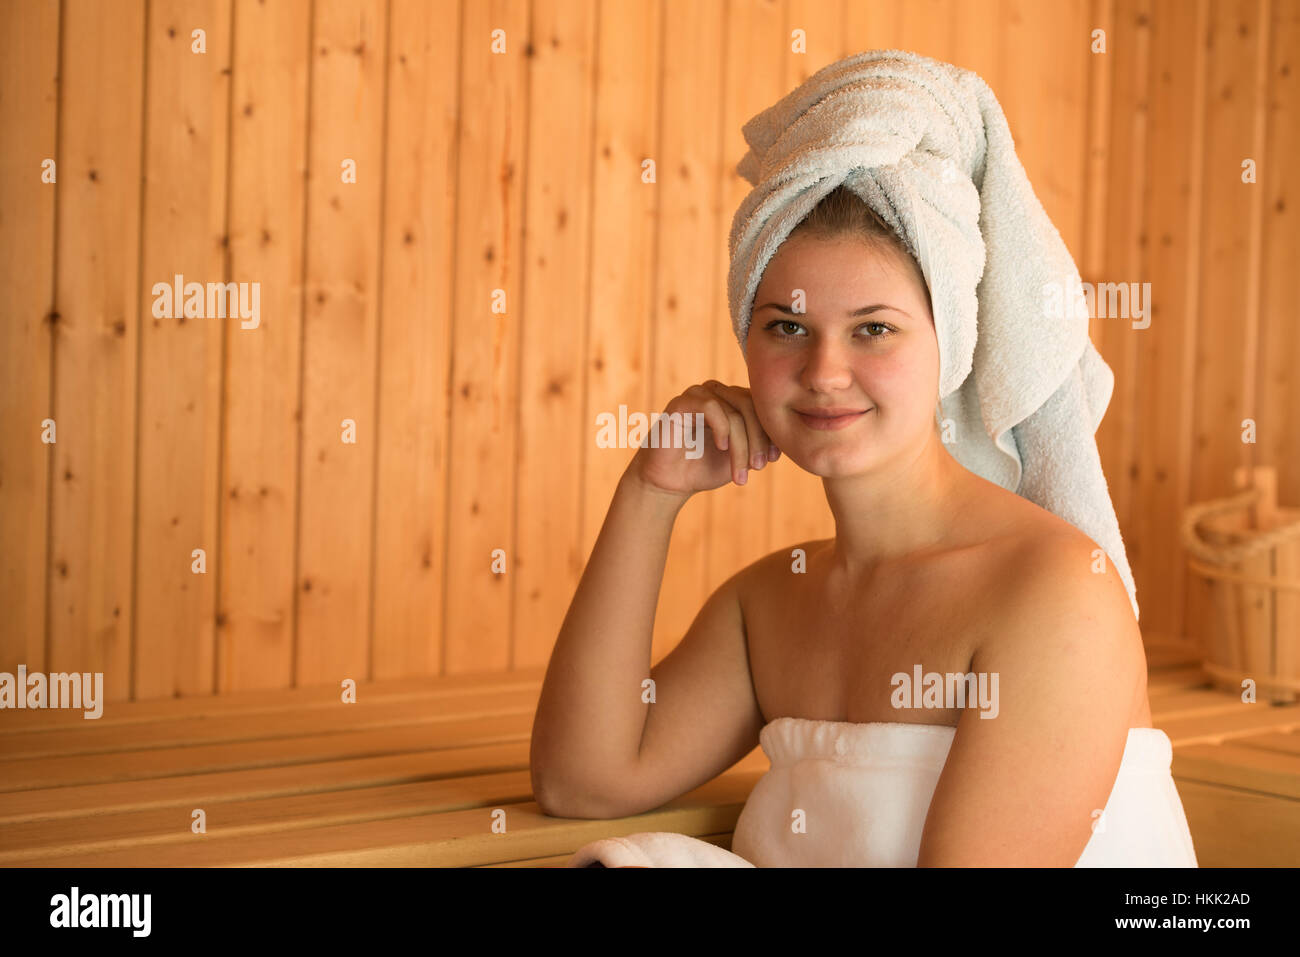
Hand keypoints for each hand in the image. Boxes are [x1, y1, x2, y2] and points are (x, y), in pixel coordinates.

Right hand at [628, 380, 779, 497]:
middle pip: (751, 406)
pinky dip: (722, 429)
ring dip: (741, 445)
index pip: (761, 407)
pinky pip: (711, 407)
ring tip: (740, 472)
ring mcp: (698, 395)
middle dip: (759, 440)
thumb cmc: (703, 469)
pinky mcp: (681, 403)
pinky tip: (722, 448)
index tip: (774, 459)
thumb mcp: (740, 457)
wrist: (668, 483)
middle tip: (759, 467)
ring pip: (734, 411)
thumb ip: (760, 443)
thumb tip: (785, 437)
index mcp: (732, 401)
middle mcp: (717, 393)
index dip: (771, 432)